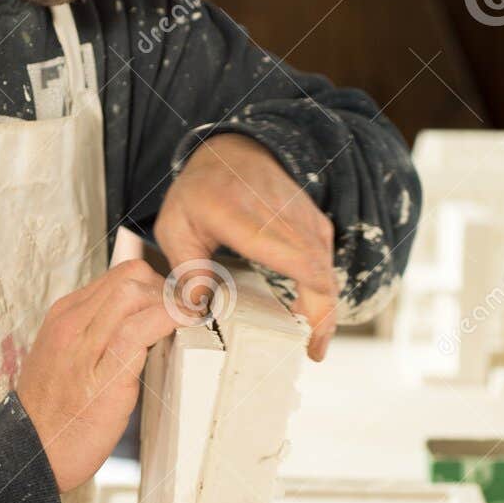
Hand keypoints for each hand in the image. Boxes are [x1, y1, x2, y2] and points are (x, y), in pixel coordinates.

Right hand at [17, 260, 176, 492]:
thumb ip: (96, 337)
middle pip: (130, 276)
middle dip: (165, 288)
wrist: (30, 452)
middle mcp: (71, 324)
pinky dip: (170, 319)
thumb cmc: (52, 414)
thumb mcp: (67, 360)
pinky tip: (185, 326)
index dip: (153, 285)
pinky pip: (140, 329)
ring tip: (188, 320)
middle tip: (185, 314)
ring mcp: (84, 347)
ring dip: (171, 301)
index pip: (118, 276)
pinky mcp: (103, 375)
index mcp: (64, 316)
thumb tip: (138, 325)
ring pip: (134, 292)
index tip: (172, 304)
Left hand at [154, 134, 338, 360]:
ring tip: (311, 341)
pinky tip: (309, 313)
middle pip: (322, 274)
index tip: (309, 341)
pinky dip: (322, 289)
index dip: (314, 305)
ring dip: (325, 307)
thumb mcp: (175, 226)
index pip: (300, 262)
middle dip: (324, 318)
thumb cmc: (199, 191)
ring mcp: (305, 218)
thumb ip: (188, 268)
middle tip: (313, 352)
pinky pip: (326, 261)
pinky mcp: (314, 223)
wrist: (231, 150)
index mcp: (247, 218)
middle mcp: (285, 216)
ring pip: (328, 270)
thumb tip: (198, 311)